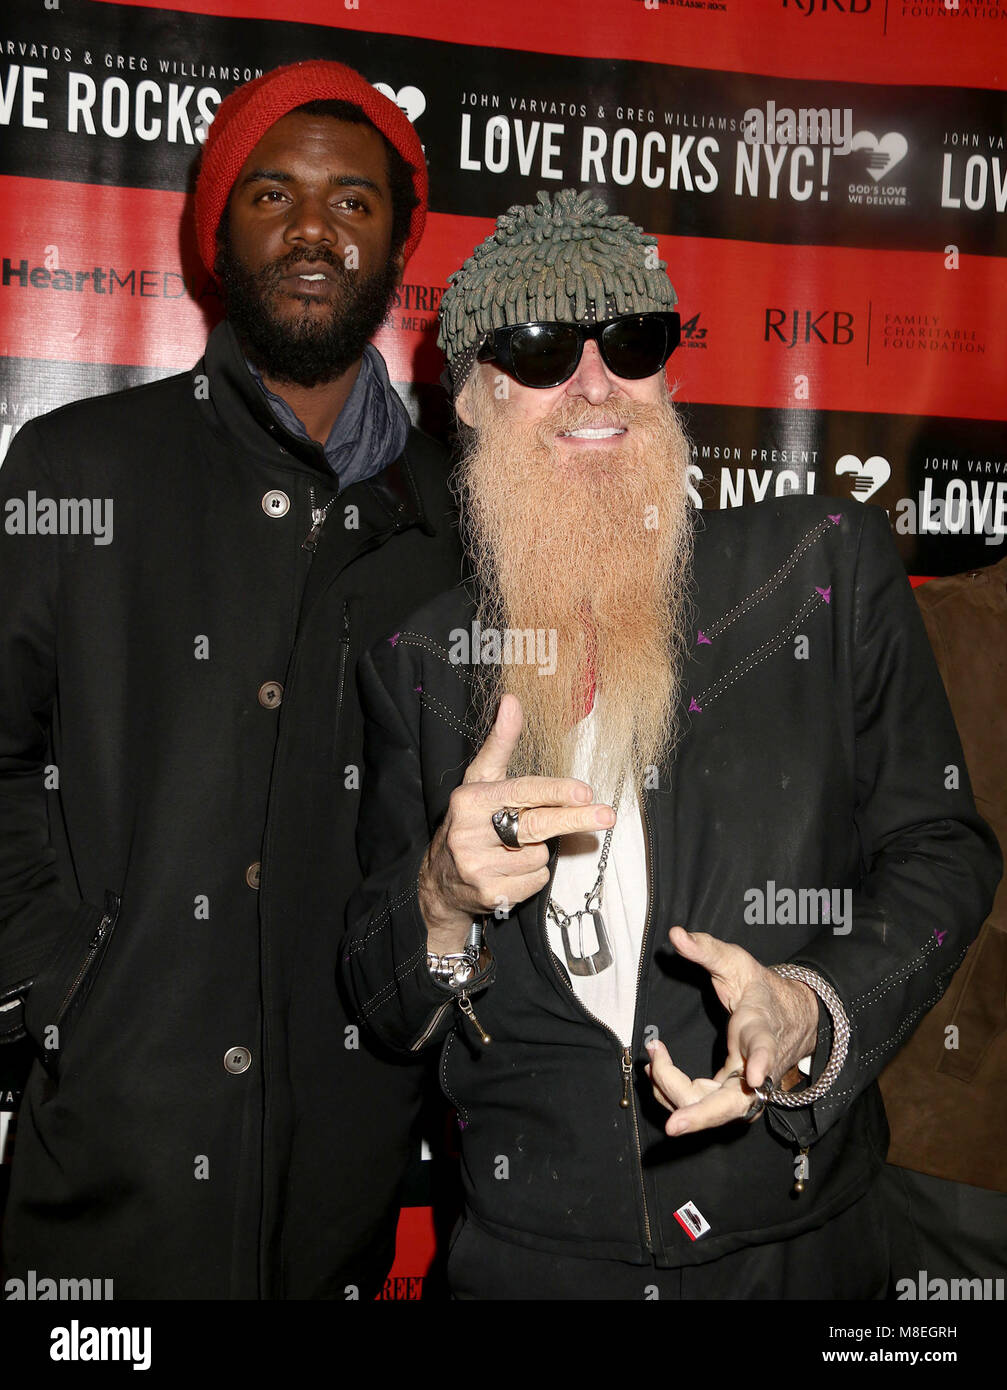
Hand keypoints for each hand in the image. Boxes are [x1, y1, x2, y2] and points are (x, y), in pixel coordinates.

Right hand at [418, 694, 614, 952]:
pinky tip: (513, 870)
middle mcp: (469, 833)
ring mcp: (477, 866)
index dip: (555, 792)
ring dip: (540, 851)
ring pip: (540, 856)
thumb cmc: (470, 821)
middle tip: (606, 816)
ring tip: (515, 849)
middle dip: (575, 820)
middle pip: (536, 825)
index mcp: (470, 800)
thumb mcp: (480, 780)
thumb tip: (511, 700)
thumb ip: (500, 742)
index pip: (520, 792)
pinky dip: (534, 875)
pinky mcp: (490, 895)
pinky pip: (536, 880)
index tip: (583, 792)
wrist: (440, 882)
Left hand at [644, 926, 818, 1136]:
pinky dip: (675, 1094)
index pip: (764, 1048)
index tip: (754, 1076)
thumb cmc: (762, 991)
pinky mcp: (732, 1096)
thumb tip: (676, 934)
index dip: (761, 1063)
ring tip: (652, 1063)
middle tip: (674, 1126)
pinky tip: (655, 1073)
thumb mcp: (737, 963)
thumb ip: (707, 950)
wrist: (793, 1019)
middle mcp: (758, 1069)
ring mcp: (747, 1089)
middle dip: (702, 1116)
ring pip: (713, 1110)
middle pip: (735, 1103)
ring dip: (675, 1095)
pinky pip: (702, 1105)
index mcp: (762, 1030)